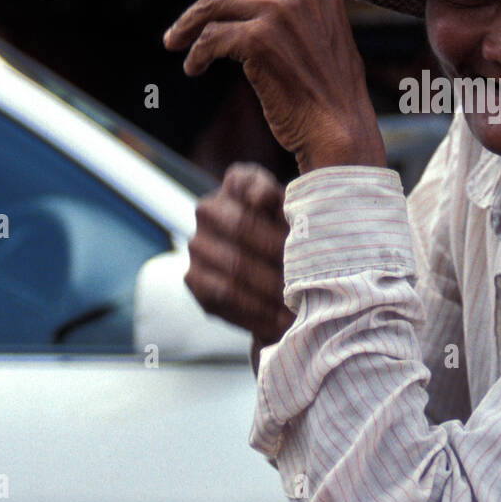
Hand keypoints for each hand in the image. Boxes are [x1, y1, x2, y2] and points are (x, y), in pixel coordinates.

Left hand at [159, 0, 386, 172]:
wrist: (338, 121)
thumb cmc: (322, 75)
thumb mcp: (314, 16)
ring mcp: (279, 8)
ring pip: (209, 3)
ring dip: (185, 24)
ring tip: (173, 40)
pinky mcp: (260, 39)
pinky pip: (210, 38)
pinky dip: (196, 54)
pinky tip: (194, 66)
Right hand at [185, 163, 292, 361]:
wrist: (272, 285)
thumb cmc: (293, 244)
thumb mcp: (299, 222)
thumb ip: (293, 209)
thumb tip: (272, 203)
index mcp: (237, 186)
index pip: (244, 179)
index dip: (260, 188)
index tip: (274, 199)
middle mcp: (209, 209)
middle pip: (242, 226)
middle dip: (278, 253)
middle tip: (307, 275)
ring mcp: (197, 244)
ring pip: (235, 266)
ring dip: (270, 289)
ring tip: (297, 306)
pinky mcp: (193, 279)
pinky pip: (223, 296)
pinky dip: (254, 311)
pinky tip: (278, 322)